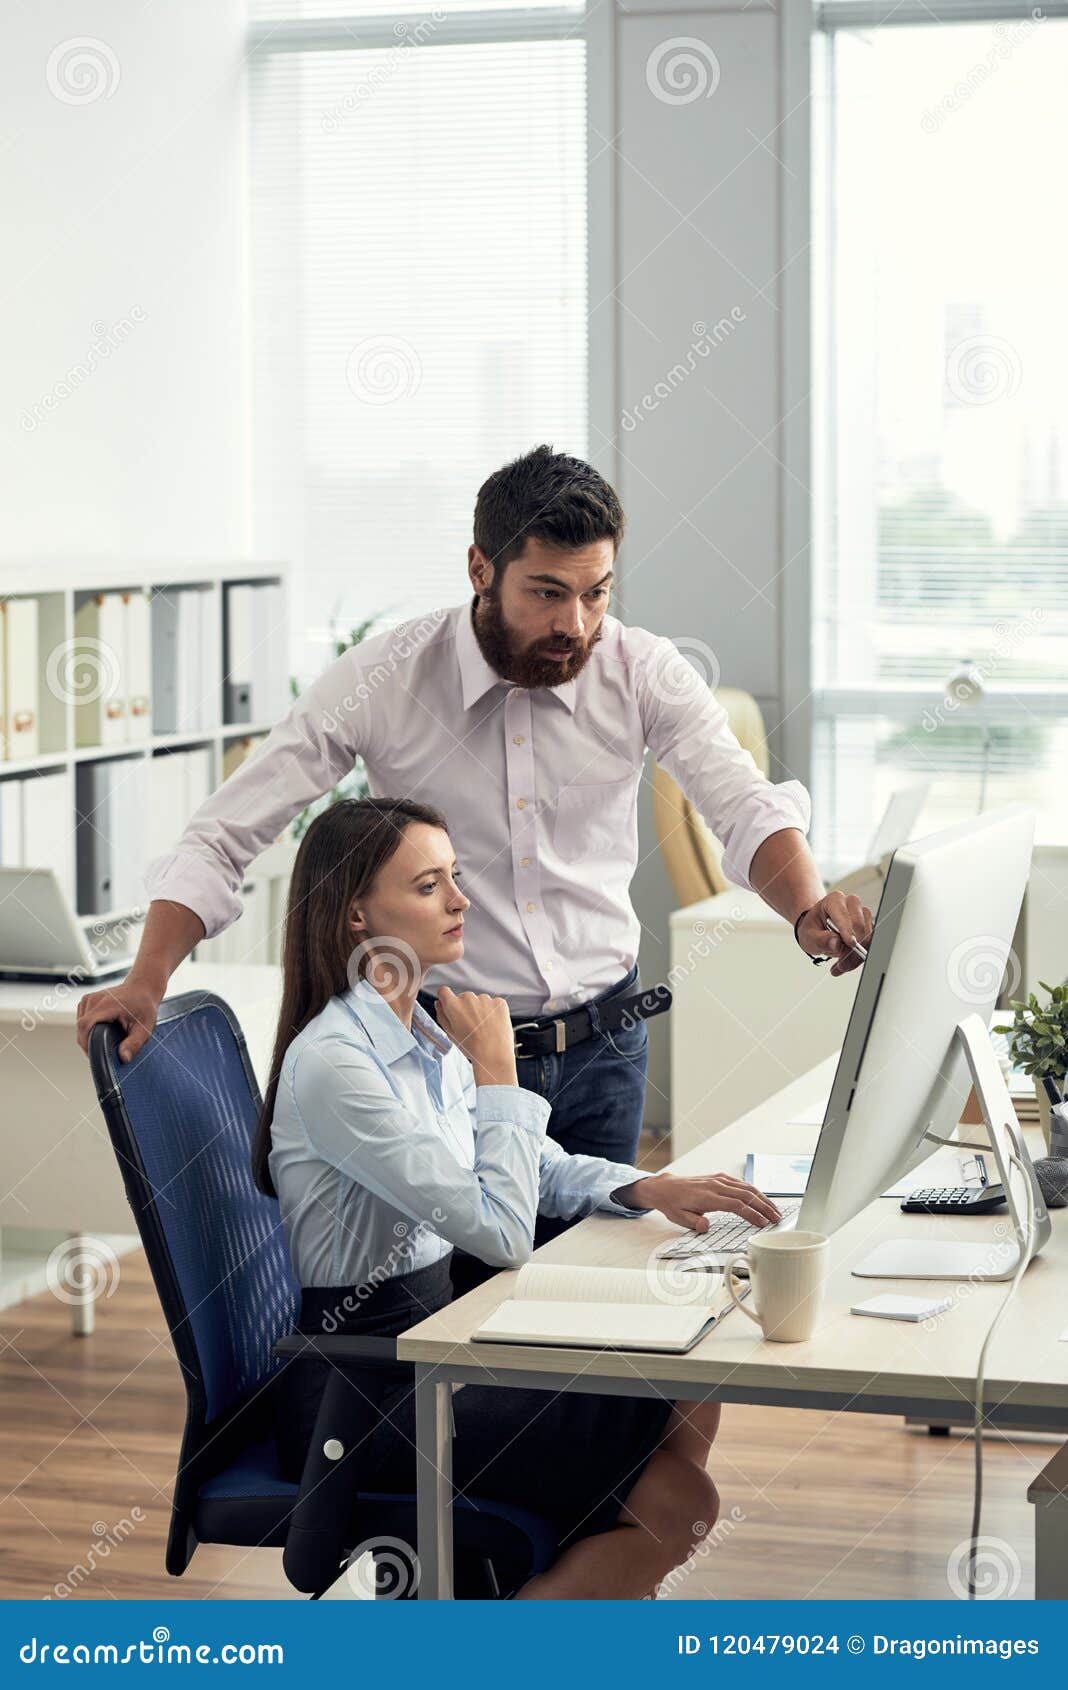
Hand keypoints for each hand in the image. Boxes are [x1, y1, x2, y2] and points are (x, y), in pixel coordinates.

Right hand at [75, 973, 163, 1062]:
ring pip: (80, 1024)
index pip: (85, 1025)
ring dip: (88, 1036)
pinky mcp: (86, 1000)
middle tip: (104, 1051)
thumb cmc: (145, 1006)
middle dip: (89, 1043)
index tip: (96, 1054)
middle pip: (81, 1027)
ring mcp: (89, 998)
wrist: (143, 987)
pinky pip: (81, 1020)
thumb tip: (123, 1058)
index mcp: (108, 1004)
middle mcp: (95, 999)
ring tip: (104, 1040)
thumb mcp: (145, 1027)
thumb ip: (134, 1043)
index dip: (86, 1043)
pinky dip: (88, 1028)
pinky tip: (101, 1031)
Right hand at [434, 987, 516, 1085]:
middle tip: (471, 1026)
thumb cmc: (471, 1047)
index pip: (444, 991)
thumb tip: (439, 1003)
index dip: (445, 999)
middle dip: (465, 1008)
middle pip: (464, 997)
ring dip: (480, 1009)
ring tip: (484, 1028)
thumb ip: (442, 1015)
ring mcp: (485, 999)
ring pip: (479, 1000)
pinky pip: (493, 1003)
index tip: (450, 1007)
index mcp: (453, 1005)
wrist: (494, 1055)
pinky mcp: (499, 1002)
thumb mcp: (450, 1034)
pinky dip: (493, 1012)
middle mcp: (468, 998)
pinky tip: (493, 1025)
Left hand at [621, 1172, 781, 1231]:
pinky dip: (754, 1191)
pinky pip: (741, 1183)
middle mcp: (715, 1185)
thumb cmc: (673, 1204)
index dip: (751, 1214)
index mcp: (707, 1196)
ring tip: (775, 1210)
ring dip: (763, 1198)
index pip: (735, 1205)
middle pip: (746, 1195)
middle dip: (764, 1207)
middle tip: (777, 1218)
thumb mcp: (678, 1218)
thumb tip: (706, 1227)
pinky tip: (762, 1199)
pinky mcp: (720, 1177)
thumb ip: (693, 1223)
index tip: (763, 1223)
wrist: (666, 1187)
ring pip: (747, 1187)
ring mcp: (719, 1180)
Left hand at [796, 890, 872, 975]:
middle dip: (852, 948)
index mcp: (834, 900)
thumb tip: (836, 943)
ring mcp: (862, 914)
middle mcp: (851, 904)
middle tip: (841, 965)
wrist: (818, 929)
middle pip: (859, 926)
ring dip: (855, 956)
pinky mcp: (868, 927)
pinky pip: (868, 944)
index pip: (844, 914)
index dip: (848, 930)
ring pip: (867, 937)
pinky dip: (858, 957)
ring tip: (840, 966)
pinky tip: (846, 964)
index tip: (851, 944)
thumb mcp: (808, 936)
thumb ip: (821, 939)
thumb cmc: (812, 929)